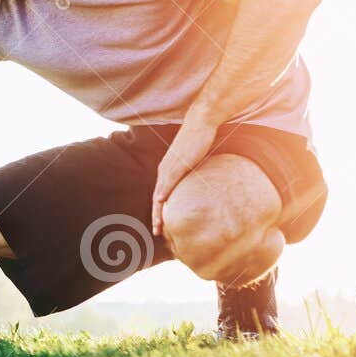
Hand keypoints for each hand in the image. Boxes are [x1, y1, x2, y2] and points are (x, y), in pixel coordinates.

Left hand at [151, 116, 217, 237]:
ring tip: (158, 226)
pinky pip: (168, 182)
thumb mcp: (193, 162)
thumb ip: (192, 173)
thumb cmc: (198, 141)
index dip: (159, 211)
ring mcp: (169, 167)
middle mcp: (164, 170)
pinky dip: (163, 194)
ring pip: (159, 193)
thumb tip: (199, 184)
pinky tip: (161, 203)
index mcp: (167, 171)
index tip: (161, 225)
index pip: (160, 195)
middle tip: (156, 232)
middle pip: (157, 198)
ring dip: (157, 211)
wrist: (200, 124)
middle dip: (156, 216)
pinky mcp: (177, 164)